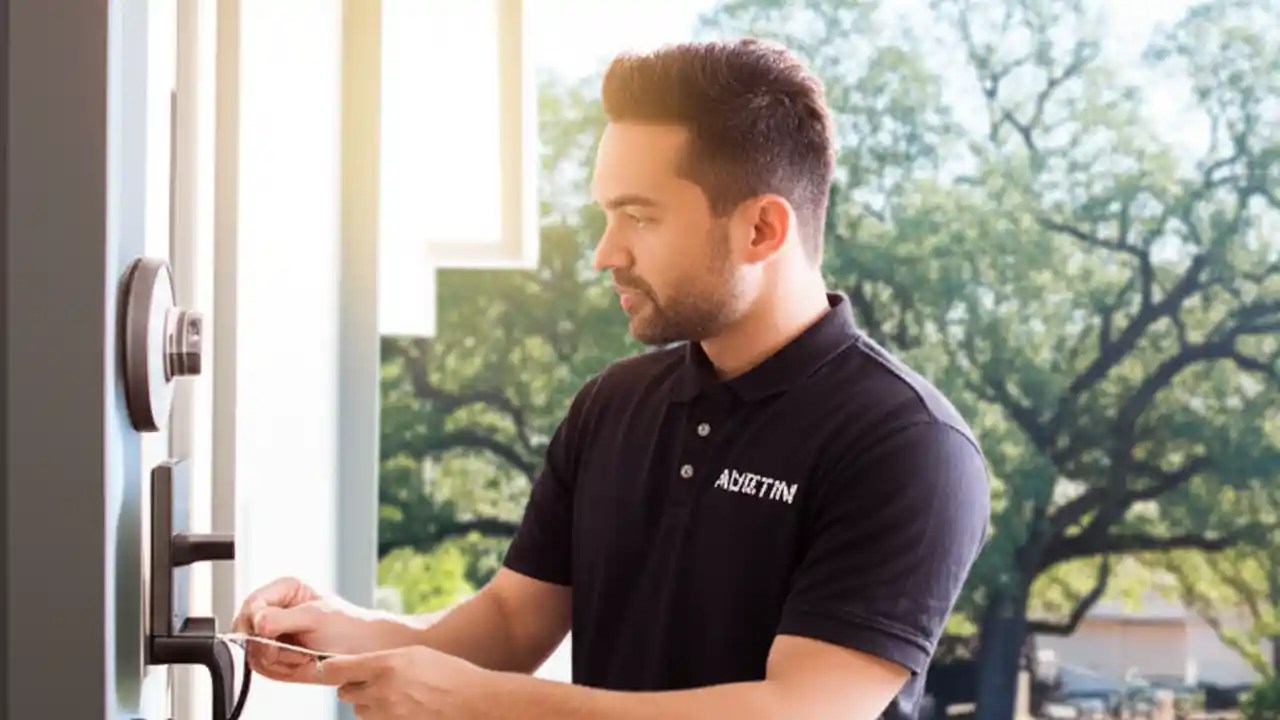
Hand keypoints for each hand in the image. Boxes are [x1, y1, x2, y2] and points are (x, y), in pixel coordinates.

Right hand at [232, 576, 387, 683]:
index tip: (266, 631)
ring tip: (304, 655)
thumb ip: (284, 618)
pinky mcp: (275, 656)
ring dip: (279, 659)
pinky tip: (301, 662)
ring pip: (254, 653)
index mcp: (284, 591)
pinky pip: (263, 668)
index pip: (252, 603)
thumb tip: (259, 621)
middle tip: (293, 649)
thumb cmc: (348, 627)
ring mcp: (273, 636)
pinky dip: (282, 669)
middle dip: (269, 646)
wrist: (363, 650)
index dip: (254, 620)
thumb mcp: (317, 617)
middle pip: (246, 631)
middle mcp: (274, 612)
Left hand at [320, 646, 493, 719]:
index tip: (329, 667)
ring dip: (367, 703)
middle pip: (344, 692)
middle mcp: (380, 691)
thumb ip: (383, 660)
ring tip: (391, 694)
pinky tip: (401, 706)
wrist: (471, 702)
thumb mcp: (414, 654)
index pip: (336, 669)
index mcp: (385, 666)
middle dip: (353, 686)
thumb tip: (360, 664)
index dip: (329, 668)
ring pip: (358, 710)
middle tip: (371, 679)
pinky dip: (381, 715)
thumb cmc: (449, 673)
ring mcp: (386, 715)